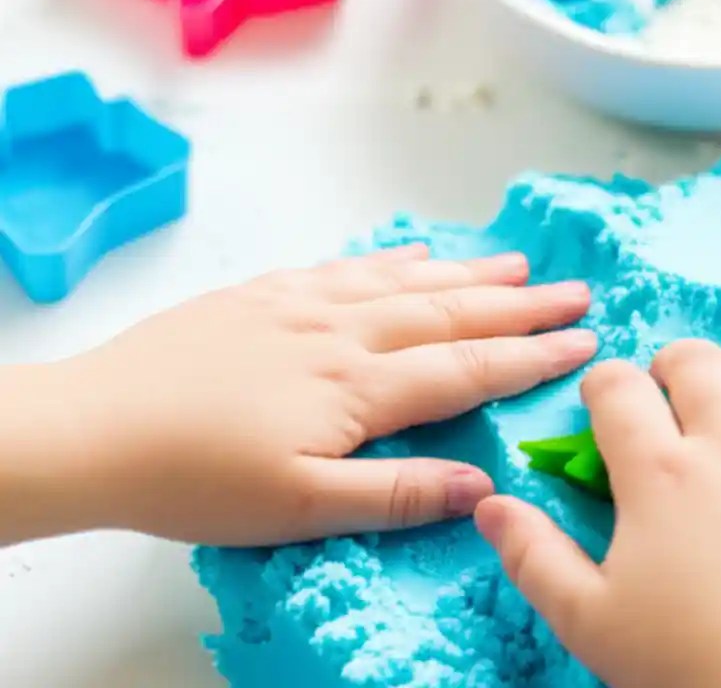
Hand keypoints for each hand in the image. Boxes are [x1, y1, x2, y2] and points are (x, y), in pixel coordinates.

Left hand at [3, 244, 597, 546]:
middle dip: (520, 304)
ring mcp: (302, 305)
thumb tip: (482, 488)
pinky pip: (347, 266)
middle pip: (450, 312)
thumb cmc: (195, 479)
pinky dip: (393, 259)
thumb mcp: (300, 509)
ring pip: (406, 282)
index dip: (530, 356)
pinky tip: (416, 253)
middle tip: (576, 292)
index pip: (467, 367)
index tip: (584, 343)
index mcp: (358, 387)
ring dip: (469, 272)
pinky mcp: (265, 295)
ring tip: (519, 264)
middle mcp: (342, 333)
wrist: (94, 428)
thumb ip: (396, 495)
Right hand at [475, 341, 720, 687]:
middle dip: (674, 363)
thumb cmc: (688, 665)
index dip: (605, 382)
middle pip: (699, 363)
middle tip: (670, 389)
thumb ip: (533, 556)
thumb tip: (489, 503)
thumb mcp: (588, 621)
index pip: (620, 389)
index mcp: (659, 475)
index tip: (604, 400)